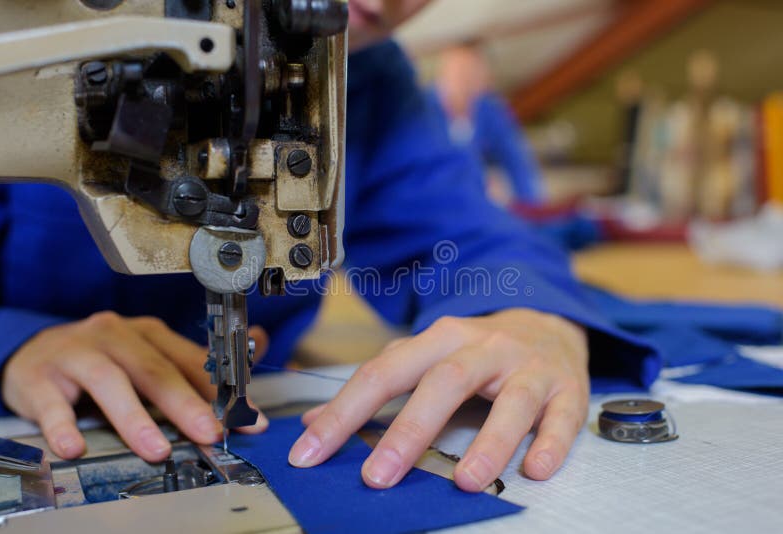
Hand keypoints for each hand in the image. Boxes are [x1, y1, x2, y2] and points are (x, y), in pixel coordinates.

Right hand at [2, 311, 268, 461]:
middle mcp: (116, 336)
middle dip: (186, 405)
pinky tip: (74, 447)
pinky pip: (52, 404)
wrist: (31, 352)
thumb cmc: (101, 359)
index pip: (191, 362)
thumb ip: (194, 366)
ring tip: (156, 449)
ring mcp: (77, 354)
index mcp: (148, 334)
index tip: (248, 420)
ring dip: (136, 419)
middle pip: (155, 370)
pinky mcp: (40, 377)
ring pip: (111, 383)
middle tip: (209, 433)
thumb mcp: (146, 356)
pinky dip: (63, 426)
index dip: (221, 391)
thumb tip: (256, 354)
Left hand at [289, 309, 588, 491]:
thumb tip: (314, 423)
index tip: (310, 452)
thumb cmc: (478, 350)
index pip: (384, 373)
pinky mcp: (566, 389)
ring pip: (510, 401)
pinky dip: (550, 443)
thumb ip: (378, 385)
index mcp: (440, 339)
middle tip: (378, 475)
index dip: (344, 412)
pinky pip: (562, 417)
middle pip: (443, 382)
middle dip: (409, 430)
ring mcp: (527, 368)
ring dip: (490, 442)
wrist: (547, 324)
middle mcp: (482, 348)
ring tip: (467, 482)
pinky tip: (534, 469)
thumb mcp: (426, 357)